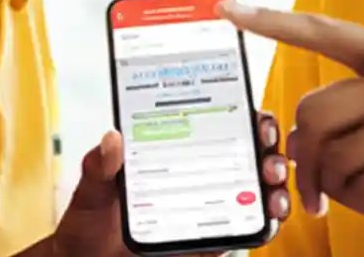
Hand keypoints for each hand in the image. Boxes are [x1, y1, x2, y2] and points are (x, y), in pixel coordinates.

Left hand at [51, 117, 289, 256]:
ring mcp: (203, 212)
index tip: (256, 119)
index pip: (216, 130)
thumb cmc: (90, 222)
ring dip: (273, 192)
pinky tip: (264, 222)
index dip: (245, 120)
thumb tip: (112, 139)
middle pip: (246, 161)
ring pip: (252, 198)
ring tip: (273, 194)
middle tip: (269, 160)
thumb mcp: (92, 191)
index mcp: (171, 156)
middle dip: (269, 155)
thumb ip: (99, 168)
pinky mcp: (205, 245)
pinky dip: (259, 230)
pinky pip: (240, 236)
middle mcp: (194, 180)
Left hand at [219, 0, 363, 219]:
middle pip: (318, 109)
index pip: (329, 30)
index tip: (228, 8)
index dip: (273, 20)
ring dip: (331, 185)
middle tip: (306, 181)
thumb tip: (313, 115)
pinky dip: (360, 200)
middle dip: (300, 153)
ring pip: (340, 152)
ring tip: (350, 194)